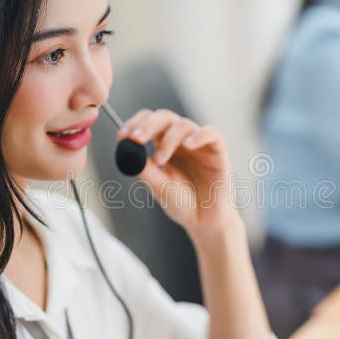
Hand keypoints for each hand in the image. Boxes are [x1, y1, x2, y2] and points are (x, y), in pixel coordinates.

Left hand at [116, 108, 238, 235]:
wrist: (204, 221)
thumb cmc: (181, 203)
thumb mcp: (158, 187)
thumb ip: (144, 170)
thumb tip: (126, 150)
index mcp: (163, 144)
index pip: (148, 122)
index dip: (134, 124)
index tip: (122, 136)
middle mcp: (180, 139)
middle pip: (164, 117)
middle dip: (147, 125)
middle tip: (136, 138)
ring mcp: (199, 143)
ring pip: (183, 124)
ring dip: (168, 139)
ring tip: (159, 160)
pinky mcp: (217, 149)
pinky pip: (211, 133)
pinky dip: (199, 135)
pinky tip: (188, 144)